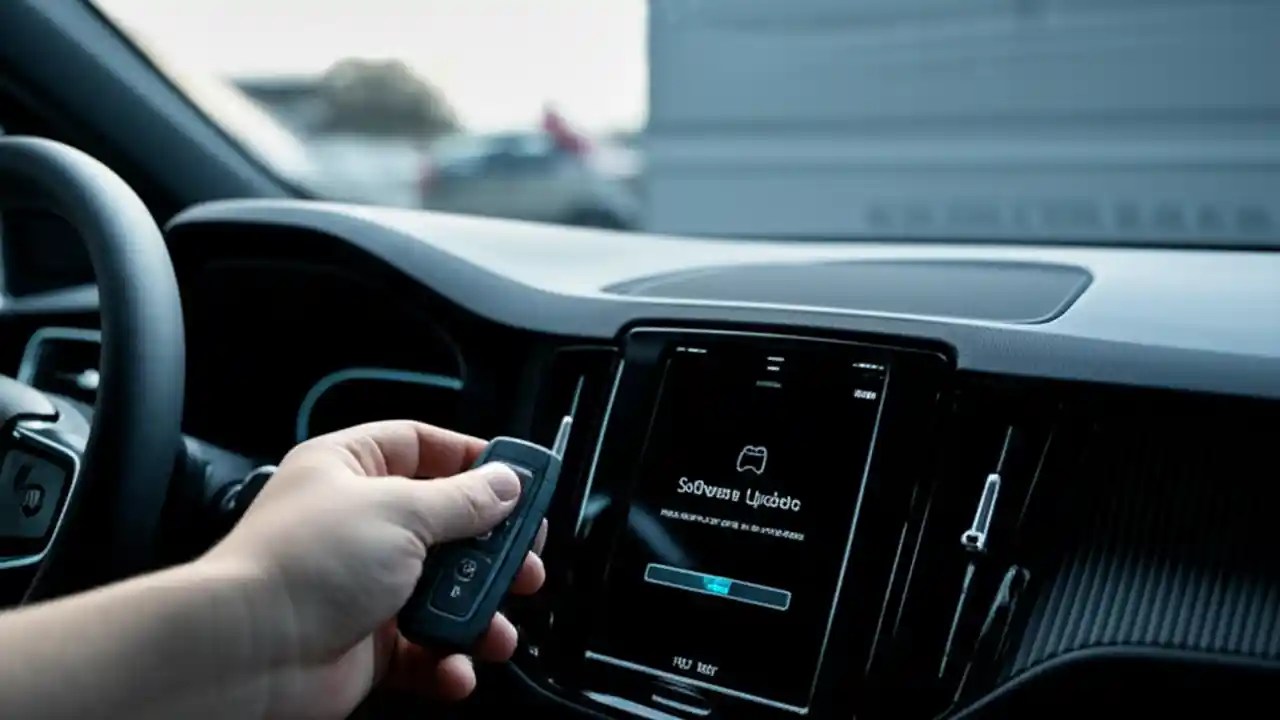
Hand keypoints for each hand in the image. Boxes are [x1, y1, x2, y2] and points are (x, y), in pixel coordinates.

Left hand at [202, 421, 545, 718]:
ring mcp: (362, 586)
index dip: (473, 462)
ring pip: (441, 593)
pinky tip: (457, 667)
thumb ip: (464, 501)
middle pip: (445, 526)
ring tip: (499, 630)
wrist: (249, 653)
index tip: (520, 482)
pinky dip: (446, 662)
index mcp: (350, 470)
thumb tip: (506, 485)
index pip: (423, 448)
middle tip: (527, 563)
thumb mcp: (401, 512)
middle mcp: (356, 524)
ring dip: (477, 614)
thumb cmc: (304, 564)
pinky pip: (423, 650)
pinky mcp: (367, 643)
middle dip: (491, 551)